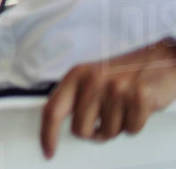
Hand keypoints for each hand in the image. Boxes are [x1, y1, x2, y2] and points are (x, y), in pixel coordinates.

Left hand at [40, 39, 175, 157]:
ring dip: (117, 126)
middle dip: (93, 131)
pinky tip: (137, 107)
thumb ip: (75, 98)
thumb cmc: (125, 72)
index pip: (53, 109)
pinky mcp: (139, 97)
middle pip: (80, 129)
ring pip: (108, 133)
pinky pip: (131, 130)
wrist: (162, 59)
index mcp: (76, 75)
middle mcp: (93, 80)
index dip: (47, 133)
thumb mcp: (91, 77)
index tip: (48, 150)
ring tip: (123, 107)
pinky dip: (134, 124)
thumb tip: (60, 126)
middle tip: (105, 119)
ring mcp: (116, 89)